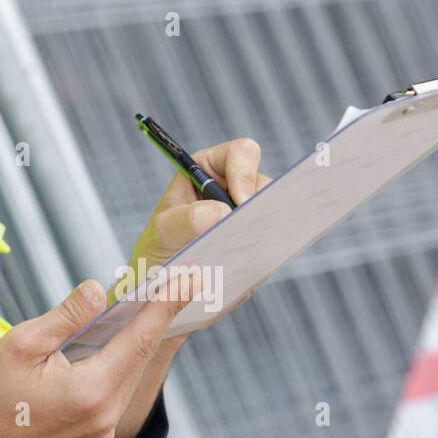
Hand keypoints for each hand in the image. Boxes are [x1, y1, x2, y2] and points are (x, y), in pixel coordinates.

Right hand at [0, 273, 199, 437]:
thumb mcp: (21, 343)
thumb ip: (65, 316)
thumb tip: (98, 290)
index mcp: (89, 392)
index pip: (139, 339)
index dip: (164, 305)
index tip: (186, 280)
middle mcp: (102, 419)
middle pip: (139, 359)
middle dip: (155, 320)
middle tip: (173, 286)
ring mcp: (98, 435)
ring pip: (128, 378)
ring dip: (135, 344)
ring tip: (144, 310)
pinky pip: (113, 396)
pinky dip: (117, 368)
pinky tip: (112, 347)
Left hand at [122, 136, 272, 323]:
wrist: (165, 284)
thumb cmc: (160, 246)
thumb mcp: (164, 232)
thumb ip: (187, 220)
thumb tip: (222, 213)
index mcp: (208, 169)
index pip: (240, 153)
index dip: (245, 174)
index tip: (241, 203)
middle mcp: (234, 187)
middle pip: (265, 184)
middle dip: (260, 206)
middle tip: (247, 231)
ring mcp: (250, 214)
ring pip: (276, 214)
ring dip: (263, 232)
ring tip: (242, 252)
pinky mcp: (261, 240)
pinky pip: (277, 242)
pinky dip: (266, 253)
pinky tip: (249, 265)